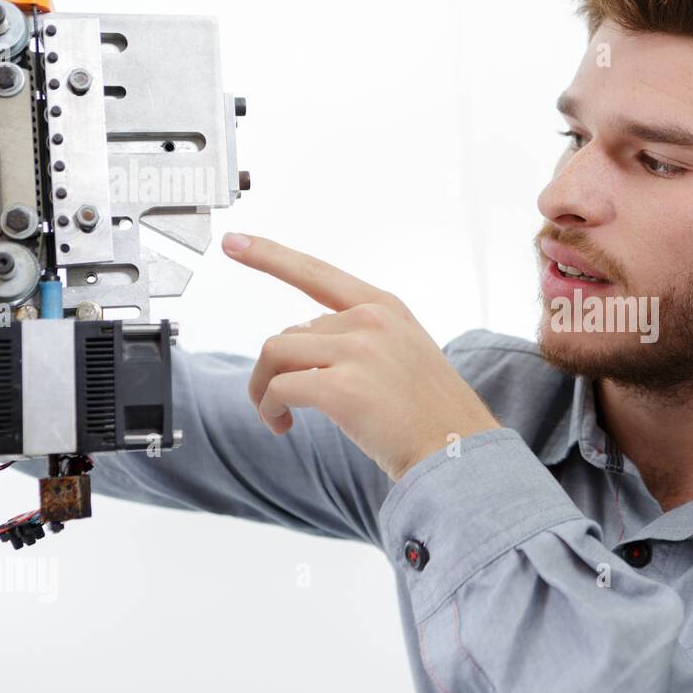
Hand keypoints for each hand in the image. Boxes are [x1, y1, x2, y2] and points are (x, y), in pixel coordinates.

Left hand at [221, 232, 499, 480]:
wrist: (458, 450)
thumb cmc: (431, 413)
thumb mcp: (405, 352)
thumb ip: (360, 337)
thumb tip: (304, 344)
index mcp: (386, 307)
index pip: (317, 273)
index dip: (270, 255)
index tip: (233, 242)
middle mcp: (370, 320)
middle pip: (289, 331)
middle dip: (275, 369)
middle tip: (282, 404)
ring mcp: (357, 351)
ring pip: (274, 354)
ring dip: (263, 387)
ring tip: (279, 415)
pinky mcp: (341, 387)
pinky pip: (277, 387)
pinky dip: (269, 408)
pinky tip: (283, 426)